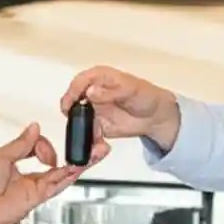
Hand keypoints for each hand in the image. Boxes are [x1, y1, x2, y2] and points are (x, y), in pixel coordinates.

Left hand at [0, 123, 106, 223]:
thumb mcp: (0, 155)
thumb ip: (22, 144)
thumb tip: (35, 127)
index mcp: (18, 164)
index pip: (41, 151)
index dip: (46, 147)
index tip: (41, 148)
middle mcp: (28, 178)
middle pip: (59, 165)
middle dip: (77, 155)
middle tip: (95, 144)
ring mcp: (33, 189)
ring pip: (63, 175)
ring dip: (80, 164)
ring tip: (98, 152)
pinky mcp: (35, 199)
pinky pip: (56, 185)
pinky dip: (69, 176)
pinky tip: (81, 166)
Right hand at [60, 65, 180, 150]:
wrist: (154, 116)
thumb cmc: (144, 95)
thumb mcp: (130, 90)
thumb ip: (110, 92)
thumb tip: (90, 91)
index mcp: (99, 78)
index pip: (79, 82)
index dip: (72, 92)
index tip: (69, 105)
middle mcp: (92, 93)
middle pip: (72, 101)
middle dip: (71, 114)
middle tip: (75, 124)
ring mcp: (93, 110)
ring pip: (77, 120)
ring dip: (80, 130)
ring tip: (93, 137)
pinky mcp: (97, 126)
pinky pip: (87, 134)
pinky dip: (89, 141)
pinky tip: (99, 146)